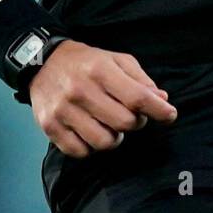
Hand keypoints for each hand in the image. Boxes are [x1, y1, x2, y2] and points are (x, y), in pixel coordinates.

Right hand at [28, 40, 177, 156]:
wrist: (42, 62)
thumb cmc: (86, 62)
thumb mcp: (115, 60)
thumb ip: (140, 79)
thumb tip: (162, 100)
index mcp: (100, 70)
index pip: (136, 97)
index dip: (158, 110)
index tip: (170, 115)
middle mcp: (80, 90)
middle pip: (124, 123)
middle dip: (135, 123)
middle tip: (131, 116)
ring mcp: (63, 110)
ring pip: (104, 142)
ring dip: (114, 137)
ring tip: (109, 125)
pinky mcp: (50, 127)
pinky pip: (80, 151)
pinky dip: (90, 147)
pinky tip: (90, 131)